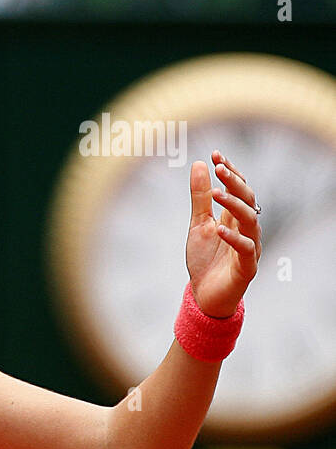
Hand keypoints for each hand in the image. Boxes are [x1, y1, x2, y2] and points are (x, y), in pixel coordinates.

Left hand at [186, 150, 260, 317]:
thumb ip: (200, 198)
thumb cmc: (205, 259)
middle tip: (219, 167)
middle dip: (234, 182)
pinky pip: (245, 249)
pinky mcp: (246, 266)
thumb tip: (199, 165)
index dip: (230, 171)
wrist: (204, 295)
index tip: (215, 154)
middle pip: (248, 200)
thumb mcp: (198, 224)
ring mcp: (249, 246)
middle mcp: (246, 229)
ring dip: (233, 205)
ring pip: (250, 220)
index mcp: (236, 217)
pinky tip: (219, 227)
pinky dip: (233, 237)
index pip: (238, 188)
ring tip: (216, 193)